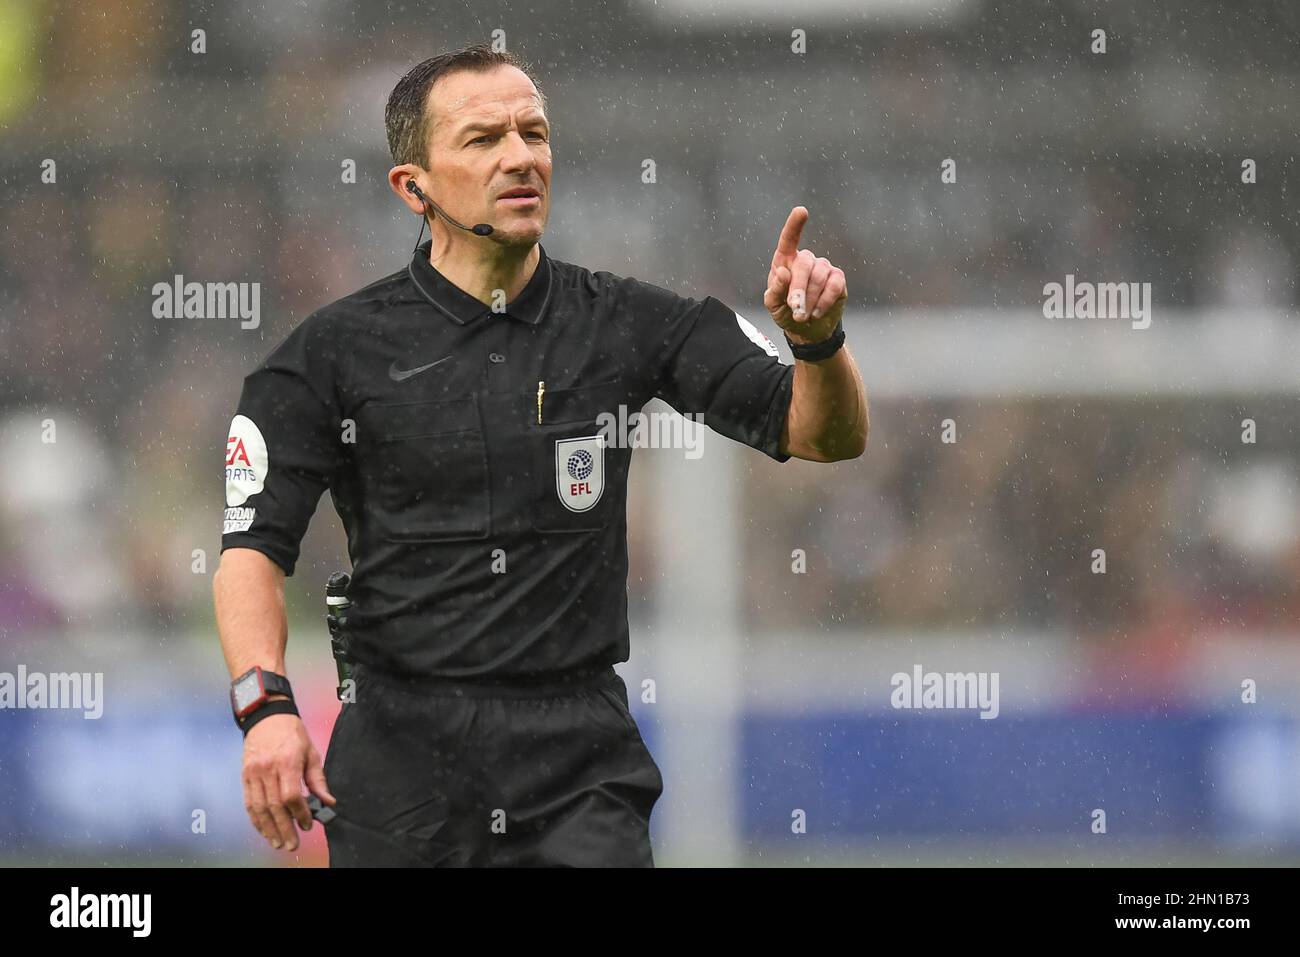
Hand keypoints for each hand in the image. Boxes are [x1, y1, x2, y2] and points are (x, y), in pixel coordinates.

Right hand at [242, 711, 334, 851]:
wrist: (267, 717)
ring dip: (269, 829)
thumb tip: (327, 802)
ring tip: (279, 842)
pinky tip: (264, 830)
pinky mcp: (244, 776)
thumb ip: (318, 780)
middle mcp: (268, 769)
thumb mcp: (311, 753)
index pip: (291, 795)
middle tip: (293, 844)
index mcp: (288, 761)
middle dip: (285, 828)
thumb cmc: (293, 734)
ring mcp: (254, 773)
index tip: (308, 824)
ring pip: (259, 808)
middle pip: (275, 806)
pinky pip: (249, 803)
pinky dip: (256, 819)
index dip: (300, 813)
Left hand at [763, 206, 847, 344]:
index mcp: (785, 261)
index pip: (789, 239)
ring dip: (810, 300)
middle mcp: (806, 260)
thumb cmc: (786, 312)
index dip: (794, 225)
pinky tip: (817, 313)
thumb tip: (783, 272)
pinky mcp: (837, 279)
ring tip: (803, 316)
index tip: (801, 211)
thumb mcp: (773, 305)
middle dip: (799, 289)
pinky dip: (824, 302)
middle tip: (796, 311)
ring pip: (819, 277)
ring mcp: (823, 267)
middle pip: (804, 264)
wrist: (807, 329)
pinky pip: (834, 286)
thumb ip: (775, 290)